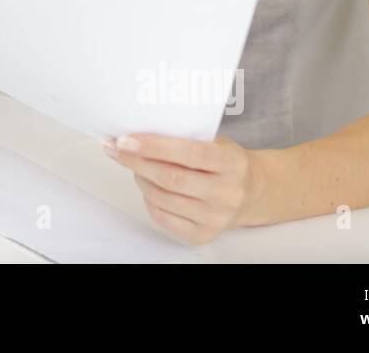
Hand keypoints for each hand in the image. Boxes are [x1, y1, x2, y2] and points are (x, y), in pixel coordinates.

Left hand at [103, 133, 261, 244]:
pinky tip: (145, 185)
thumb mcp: (216, 142)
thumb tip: (139, 133)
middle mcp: (226, 193)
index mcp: (232, 163)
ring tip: (132, 164)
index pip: (190, 153)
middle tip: (117, 148)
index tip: (127, 139)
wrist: (251, 193)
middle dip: (137, 161)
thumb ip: (185, 138)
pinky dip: (148, 200)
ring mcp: (216, 218)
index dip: (155, 146)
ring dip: (140, 178)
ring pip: (163, 198)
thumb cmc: (225, 162)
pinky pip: (163, 218)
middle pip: (171, 178)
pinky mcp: (203, 234)